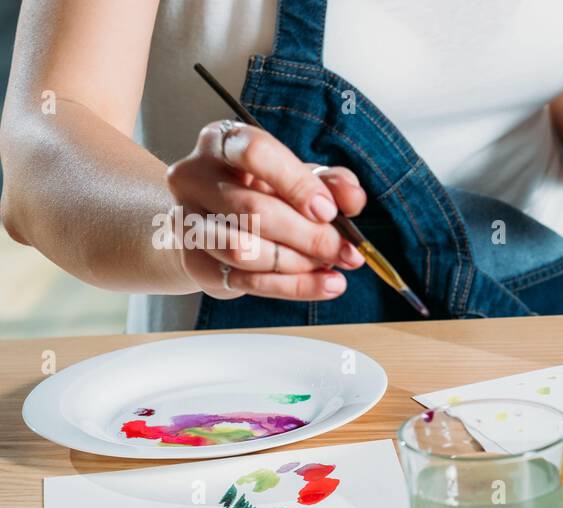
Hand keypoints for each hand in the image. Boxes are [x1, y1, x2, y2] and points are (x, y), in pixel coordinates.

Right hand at [164, 121, 367, 299]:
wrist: (220, 225)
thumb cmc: (266, 192)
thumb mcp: (303, 177)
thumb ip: (332, 183)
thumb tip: (352, 199)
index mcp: (223, 141)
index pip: (255, 153)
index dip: (297, 184)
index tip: (328, 211)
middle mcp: (194, 176)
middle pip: (253, 210)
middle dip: (310, 236)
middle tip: (346, 251)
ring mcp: (187, 221)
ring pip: (243, 250)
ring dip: (298, 263)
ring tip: (329, 263)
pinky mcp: (194, 261)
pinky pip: (245, 281)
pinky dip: (293, 287)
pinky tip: (325, 284)